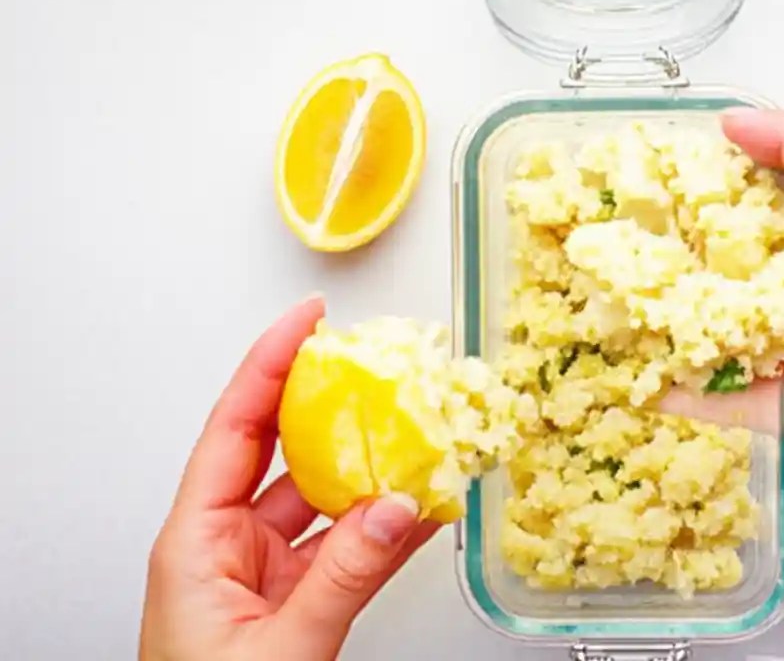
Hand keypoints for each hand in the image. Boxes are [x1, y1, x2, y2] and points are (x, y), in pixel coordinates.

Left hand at [140, 297, 438, 660]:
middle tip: (373, 365)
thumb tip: (395, 507)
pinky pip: (347, 549)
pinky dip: (385, 529)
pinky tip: (422, 508)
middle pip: (278, 450)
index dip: (269, 365)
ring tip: (417, 435)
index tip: (307, 321)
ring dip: (370, 471)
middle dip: (328, 404)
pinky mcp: (295, 601)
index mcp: (194, 542)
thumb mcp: (281, 647)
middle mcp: (224, 545)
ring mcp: (262, 573)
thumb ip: (344, 577)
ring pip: (322, 499)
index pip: (234, 428)